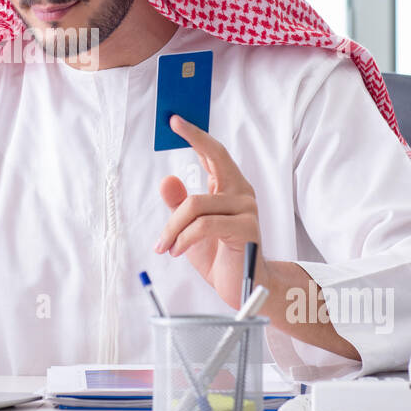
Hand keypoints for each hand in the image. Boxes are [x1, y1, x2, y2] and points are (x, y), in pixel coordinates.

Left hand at [153, 114, 269, 309]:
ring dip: (172, 228)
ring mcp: (246, 209)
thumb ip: (181, 205)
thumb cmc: (220, 257)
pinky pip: (203, 225)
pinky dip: (183, 238)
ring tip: (164, 246)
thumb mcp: (191, 229)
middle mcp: (242, 193)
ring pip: (195, 204)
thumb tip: (168, 179)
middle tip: (173, 125)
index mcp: (230, 189)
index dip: (196, 136)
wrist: (244, 289)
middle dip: (195, 138)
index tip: (176, 120)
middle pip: (216, 157)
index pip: (214, 155)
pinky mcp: (246, 228)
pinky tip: (176, 251)